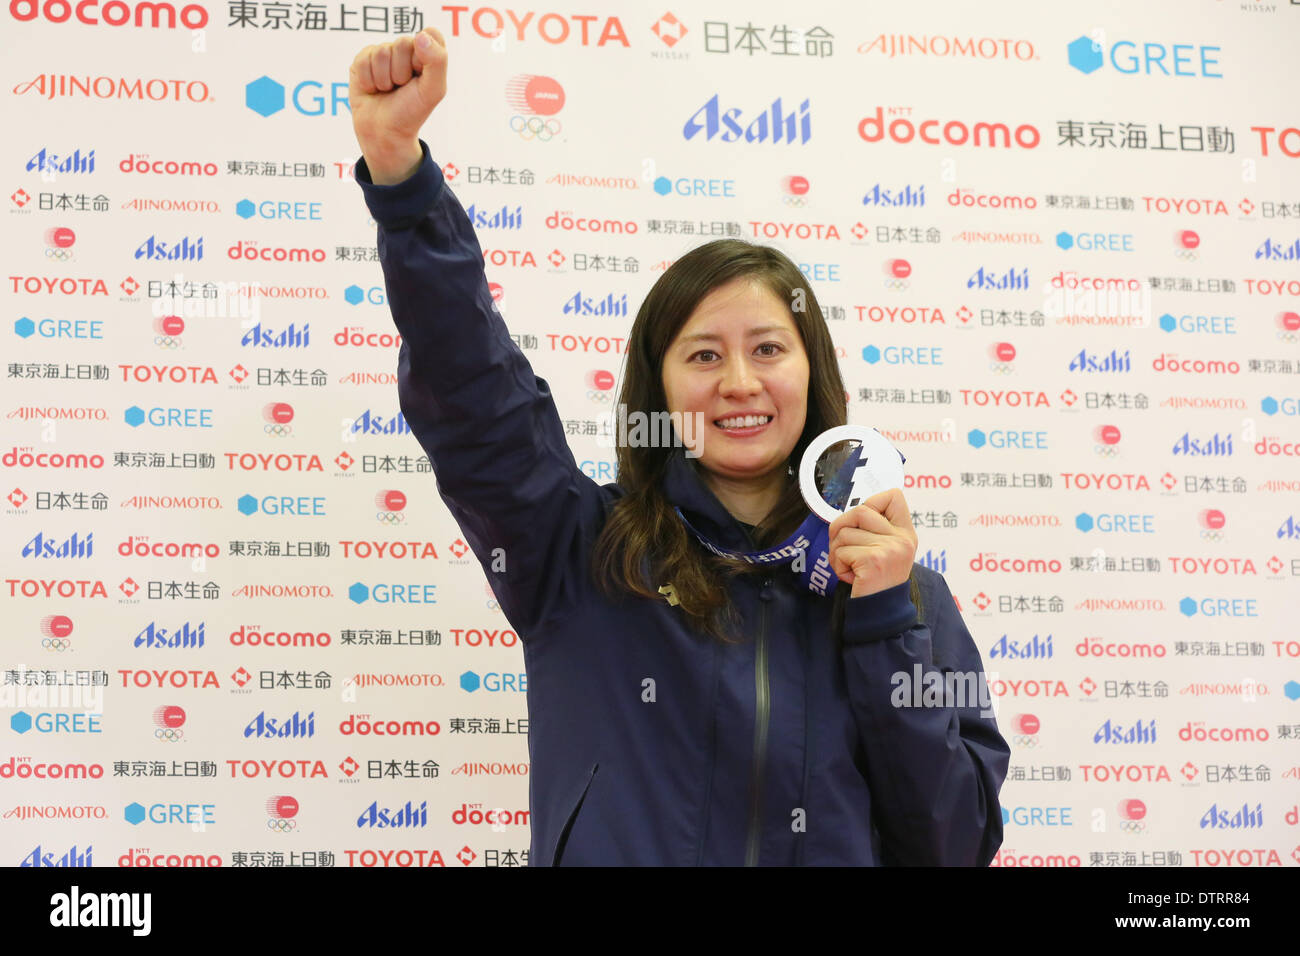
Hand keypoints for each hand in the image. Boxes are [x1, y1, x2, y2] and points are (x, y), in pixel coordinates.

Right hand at [349, 27, 448, 183]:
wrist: (384, 131)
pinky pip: (364, 60)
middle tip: (402, 87)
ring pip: (381, 52)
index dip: (424, 56)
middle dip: (402, 72)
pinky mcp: (363, 60)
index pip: (430, 34)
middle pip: (402, 43)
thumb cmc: (411, 112)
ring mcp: (383, 53)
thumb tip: (420, 36)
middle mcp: (405, 49)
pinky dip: (369, 81)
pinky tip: (373, 89)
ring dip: (384, 79)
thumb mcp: (433, 90)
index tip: (421, 76)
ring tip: (388, 90)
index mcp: (427, 53)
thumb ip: (437, 61)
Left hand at [827, 488, 917, 598]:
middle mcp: (901, 538)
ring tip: (849, 567)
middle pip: (859, 510)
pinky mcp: (873, 560)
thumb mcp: (887, 551)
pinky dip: (838, 565)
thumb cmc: (877, 582)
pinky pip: (841, 551)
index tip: (862, 522)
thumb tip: (852, 511)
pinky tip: (851, 577)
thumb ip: (876, 529)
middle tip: (842, 548)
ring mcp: (889, 549)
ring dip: (837, 552)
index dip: (871, 501)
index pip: (893, 495)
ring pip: (844, 532)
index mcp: (906, 533)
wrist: (881, 614)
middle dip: (840, 528)